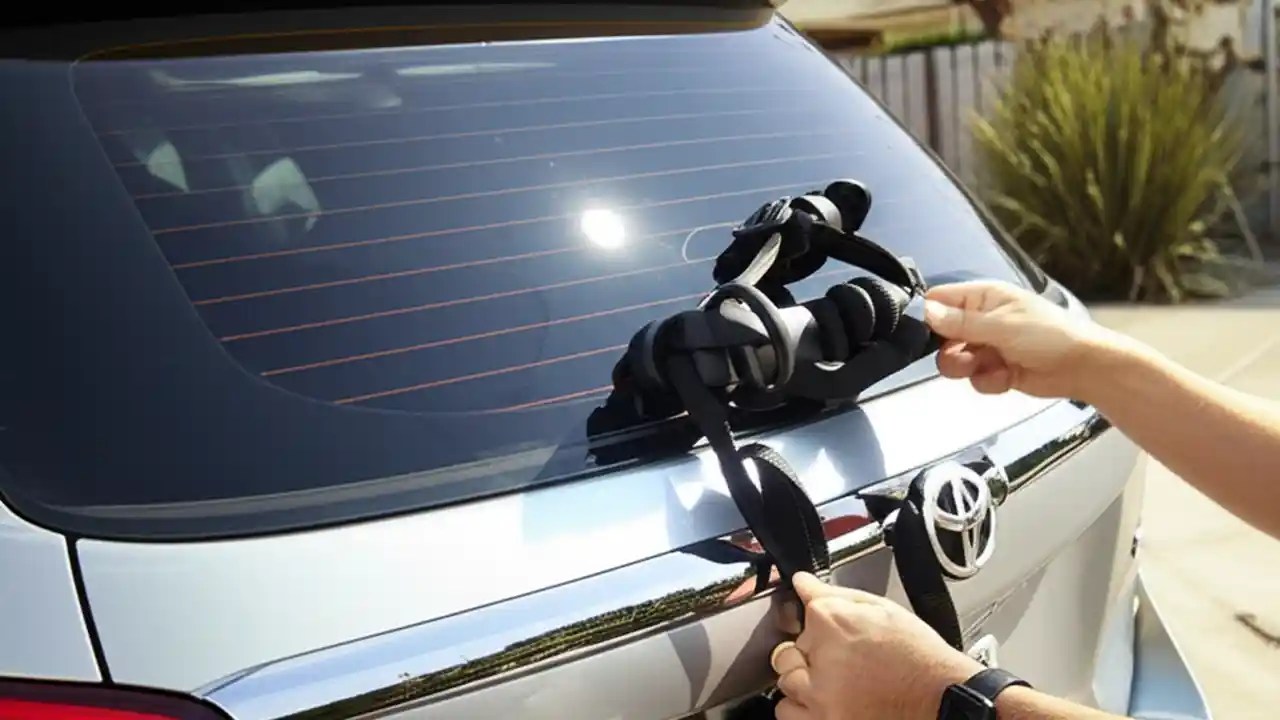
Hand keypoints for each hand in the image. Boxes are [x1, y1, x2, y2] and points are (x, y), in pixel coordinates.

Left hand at [770, 573, 981, 719]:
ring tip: (832, 683)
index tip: (832, 627)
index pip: (802, 609)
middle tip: (837, 660)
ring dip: (802, 681)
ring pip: (786, 682)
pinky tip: (825, 702)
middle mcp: (821, 658)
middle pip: (788, 649)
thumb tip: (802, 582)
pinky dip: (802, 708)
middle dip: (808, 652)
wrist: (942, 700)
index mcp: (833, 621)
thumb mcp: (883, 609)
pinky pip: (789, 712)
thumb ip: (836, 594)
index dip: (820, 619)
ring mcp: (820, 695)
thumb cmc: (920, 658)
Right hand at [922, 280, 1120, 399]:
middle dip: (950, 351)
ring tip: (990, 366)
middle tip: (967, 354)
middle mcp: (980, 319)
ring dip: (968, 368)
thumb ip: (960, 322)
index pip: (938, 300)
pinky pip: (974, 378)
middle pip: (940, 335)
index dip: (928, 316)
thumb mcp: (1001, 325)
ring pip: (953, 360)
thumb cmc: (1050, 335)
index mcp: (982, 297)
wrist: (1083, 367)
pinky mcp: (994, 368)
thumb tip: (924, 311)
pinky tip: (1008, 375)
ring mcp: (986, 345)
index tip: (930, 333)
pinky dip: (988, 381)